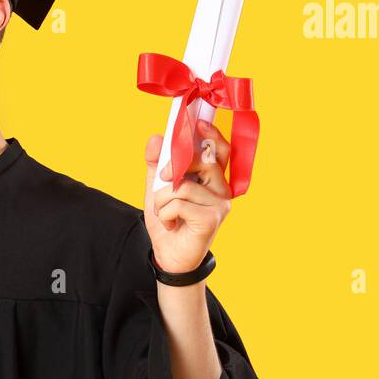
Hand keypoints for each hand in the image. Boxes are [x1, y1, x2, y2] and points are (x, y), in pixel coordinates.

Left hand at [143, 118, 231, 273]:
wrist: (169, 255)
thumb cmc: (169, 220)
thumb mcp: (156, 188)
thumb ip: (156, 163)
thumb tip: (156, 138)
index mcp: (212, 178)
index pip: (219, 150)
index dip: (212, 134)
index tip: (198, 123)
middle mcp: (221, 188)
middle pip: (202, 160)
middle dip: (174, 168)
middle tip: (163, 180)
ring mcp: (220, 204)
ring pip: (182, 185)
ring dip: (162, 200)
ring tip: (164, 213)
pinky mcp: (212, 219)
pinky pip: (179, 203)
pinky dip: (165, 213)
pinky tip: (171, 224)